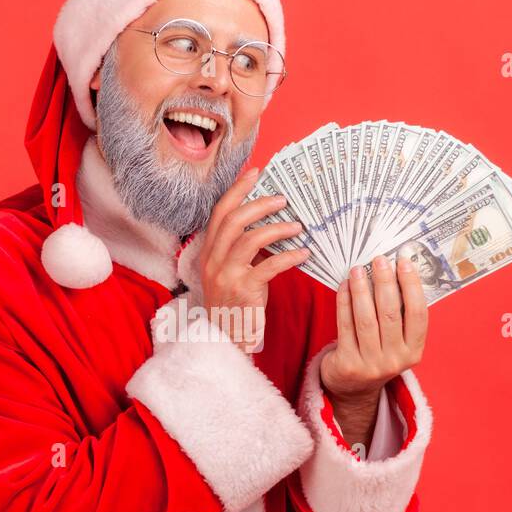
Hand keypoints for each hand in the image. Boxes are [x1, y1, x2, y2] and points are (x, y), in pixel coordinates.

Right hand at [200, 166, 310, 354]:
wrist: (226, 338)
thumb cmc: (235, 303)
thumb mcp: (232, 271)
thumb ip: (244, 249)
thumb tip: (270, 223)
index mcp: (208, 251)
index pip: (220, 212)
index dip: (237, 190)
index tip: (256, 173)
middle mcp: (213, 260)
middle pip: (233, 220)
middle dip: (260, 205)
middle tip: (283, 199)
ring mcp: (225, 275)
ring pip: (250, 239)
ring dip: (277, 228)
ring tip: (298, 226)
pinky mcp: (243, 290)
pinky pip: (268, 266)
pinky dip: (288, 256)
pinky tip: (303, 253)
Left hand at [320, 254, 428, 446]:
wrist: (353, 389)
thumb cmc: (377, 353)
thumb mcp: (396, 341)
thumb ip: (399, 314)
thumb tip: (395, 270)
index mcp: (414, 352)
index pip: (418, 315)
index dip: (412, 286)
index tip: (404, 262)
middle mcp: (395, 360)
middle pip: (391, 314)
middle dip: (385, 282)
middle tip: (379, 260)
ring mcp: (371, 364)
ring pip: (366, 319)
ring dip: (362, 290)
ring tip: (358, 269)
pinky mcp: (348, 363)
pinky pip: (345, 326)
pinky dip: (344, 302)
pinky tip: (344, 286)